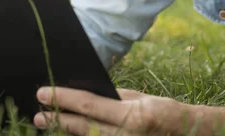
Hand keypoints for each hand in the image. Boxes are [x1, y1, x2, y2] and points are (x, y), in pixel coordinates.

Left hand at [34, 88, 202, 134]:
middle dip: (58, 120)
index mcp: (132, 116)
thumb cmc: (164, 111)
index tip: (44, 92)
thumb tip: (85, 96)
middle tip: (38, 115)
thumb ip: (113, 99)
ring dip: (65, 132)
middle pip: (83, 128)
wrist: (186, 132)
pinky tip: (69, 133)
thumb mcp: (139, 99)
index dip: (64, 99)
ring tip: (47, 124)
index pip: (89, 105)